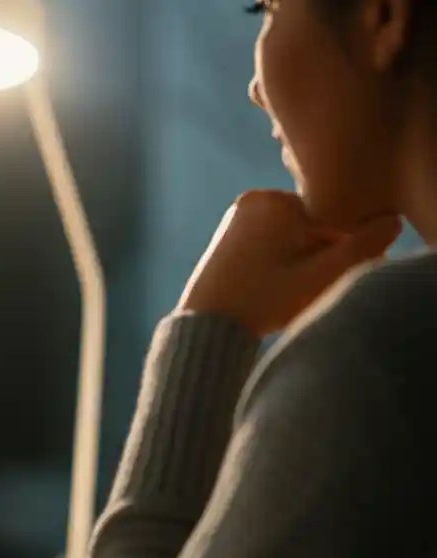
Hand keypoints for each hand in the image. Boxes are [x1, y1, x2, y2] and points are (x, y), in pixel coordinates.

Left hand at [178, 190, 401, 335]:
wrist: (206, 322)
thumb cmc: (262, 300)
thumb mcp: (319, 277)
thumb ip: (360, 247)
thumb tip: (388, 221)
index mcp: (277, 200)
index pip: (335, 221)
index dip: (341, 252)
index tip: (323, 279)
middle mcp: (256, 198)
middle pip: (314, 225)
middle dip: (319, 254)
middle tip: (301, 287)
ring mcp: (239, 213)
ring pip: (294, 234)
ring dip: (301, 259)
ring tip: (282, 287)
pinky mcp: (230, 232)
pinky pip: (272, 240)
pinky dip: (280, 260)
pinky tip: (269, 283)